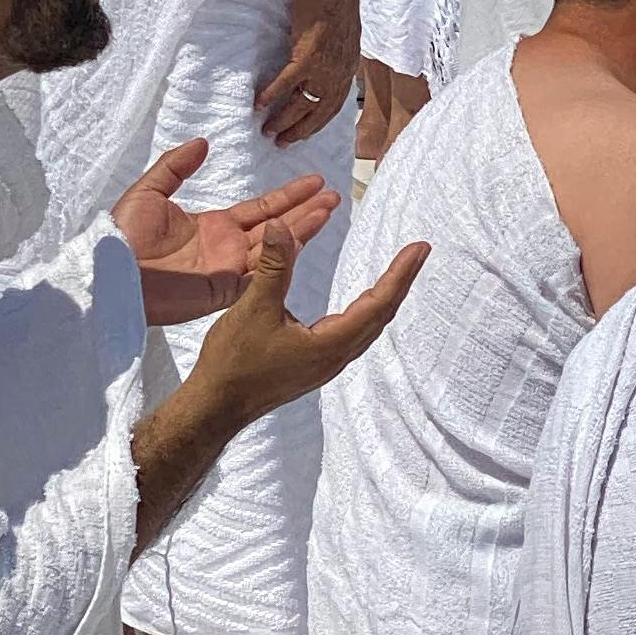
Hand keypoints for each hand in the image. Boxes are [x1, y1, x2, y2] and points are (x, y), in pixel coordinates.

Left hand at [113, 139, 339, 321]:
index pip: (260, 209)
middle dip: (306, 211)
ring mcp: (228, 270)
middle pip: (276, 227)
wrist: (109, 271)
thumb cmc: (121, 236)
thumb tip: (203, 144)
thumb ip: (176, 167)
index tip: (314, 182)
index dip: (287, 196)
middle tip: (335, 195)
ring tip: (329, 208)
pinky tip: (302, 237)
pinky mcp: (223, 290)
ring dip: (302, 228)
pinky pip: (260, 272)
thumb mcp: (149, 191)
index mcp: (213, 226)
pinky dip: (281, 255)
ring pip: (275, 247)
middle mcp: (226, 247)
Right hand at [185, 226, 426, 427]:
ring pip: (368, 327)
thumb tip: (281, 227)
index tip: (420, 248)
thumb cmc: (234, 364)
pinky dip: (365, 312)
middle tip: (417, 252)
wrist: (215, 408)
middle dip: (400, 281)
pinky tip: (360, 304)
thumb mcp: (253, 307)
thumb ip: (273, 267)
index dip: (400, 273)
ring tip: (396, 273)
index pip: (378, 303)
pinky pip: (353, 335)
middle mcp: (336, 356)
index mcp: (330, 344)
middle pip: (381, 315)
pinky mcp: (314, 366)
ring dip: (385, 298)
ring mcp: (326, 364)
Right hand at [255, 0, 360, 143]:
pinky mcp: (306, 58)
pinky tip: (258, 105)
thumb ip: (336, 53)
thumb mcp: (343, 35)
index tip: (304, 134)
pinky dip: (271, 96)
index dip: (317, 122)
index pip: (333, 106)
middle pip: (318, 112)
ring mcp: (323, 68)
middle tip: (282, 143)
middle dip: (300, 130)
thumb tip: (328, 59)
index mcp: (347, 69)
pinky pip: (285, 84)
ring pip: (301, 104)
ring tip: (267, 130)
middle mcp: (338, 74)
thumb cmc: (336, 2)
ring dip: (283, 119)